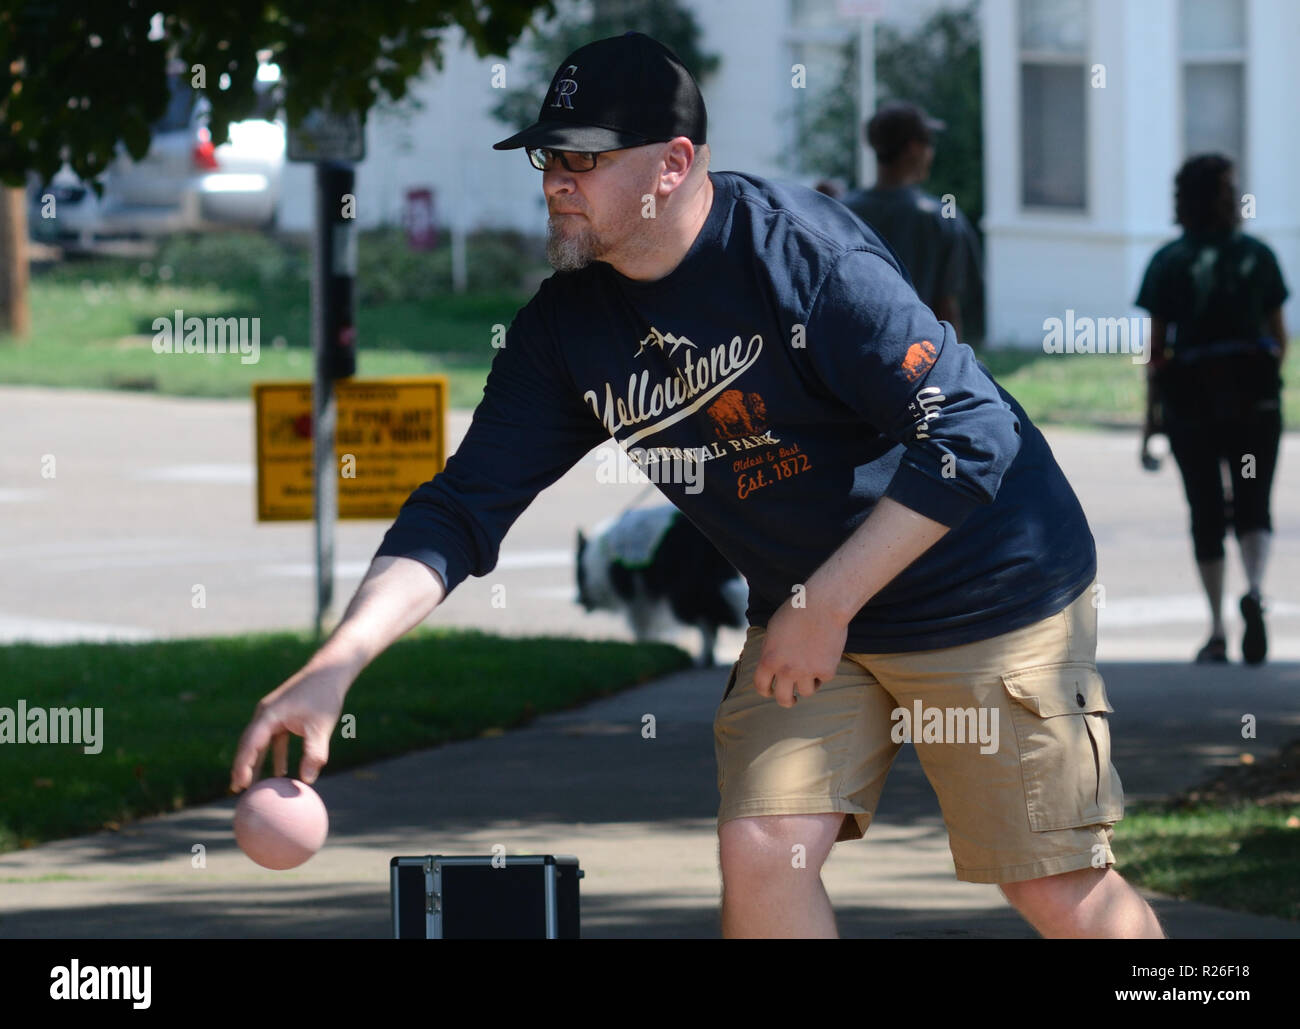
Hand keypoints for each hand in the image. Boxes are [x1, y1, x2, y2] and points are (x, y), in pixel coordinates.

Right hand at [229, 662, 351, 792]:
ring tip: (252, 786)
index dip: (243, 765)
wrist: (330, 672)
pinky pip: (275, 739)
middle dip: (242, 766)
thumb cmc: (324, 697)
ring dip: (258, 762)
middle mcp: (266, 714)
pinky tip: (281, 772)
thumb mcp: (321, 726)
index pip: (250, 743)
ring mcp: (273, 714)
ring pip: (261, 743)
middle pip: (248, 744)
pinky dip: (275, 754)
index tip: (240, 785)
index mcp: (268, 715)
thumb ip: (314, 753)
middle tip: (237, 790)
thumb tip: (308, 780)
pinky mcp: (284, 715)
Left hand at [753, 599, 848, 708]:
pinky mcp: (827, 670)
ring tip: (812, 669)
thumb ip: (770, 651)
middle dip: (787, 701)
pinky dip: (825, 670)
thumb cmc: (796, 611)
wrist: (823, 605)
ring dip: (808, 683)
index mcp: (769, 659)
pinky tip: (826, 655)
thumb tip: (769, 666)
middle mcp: (786, 670)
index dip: (765, 691)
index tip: (770, 692)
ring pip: (807, 692)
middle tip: (792, 699)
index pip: (761, 686)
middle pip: (784, 699)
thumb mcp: (773, 630)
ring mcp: (807, 672)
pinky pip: (824, 678)